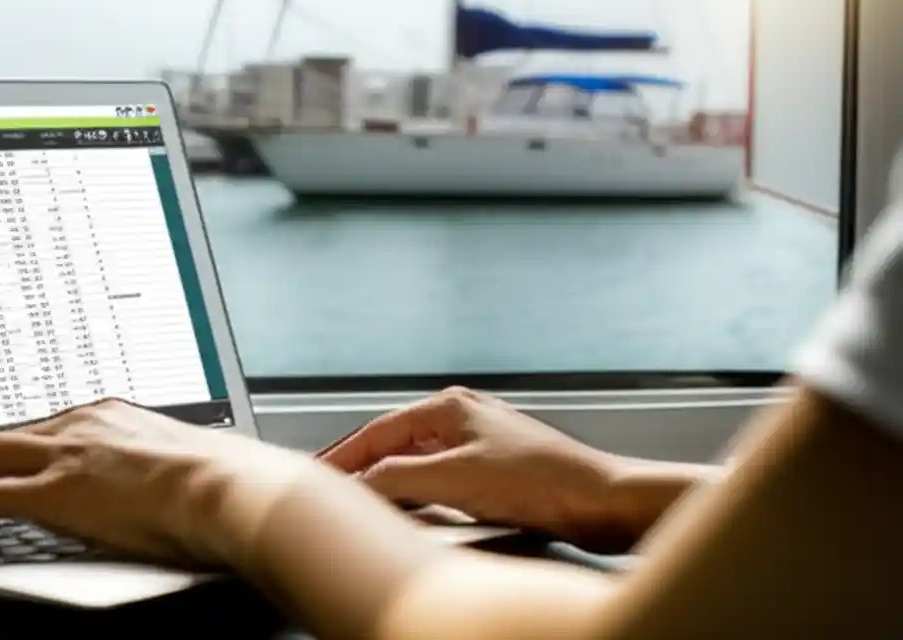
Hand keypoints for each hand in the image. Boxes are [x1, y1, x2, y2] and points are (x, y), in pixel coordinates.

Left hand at [0, 398, 312, 566]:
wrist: (223, 487)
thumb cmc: (221, 479)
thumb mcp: (182, 456)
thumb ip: (161, 460)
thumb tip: (174, 480)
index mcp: (114, 414)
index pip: (52, 425)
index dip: (29, 448)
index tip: (25, 463)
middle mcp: (82, 425)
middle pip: (8, 434)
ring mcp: (64, 456)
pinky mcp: (51, 493)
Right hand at [320, 387, 633, 548]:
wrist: (603, 502)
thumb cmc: (543, 480)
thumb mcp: (455, 478)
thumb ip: (396, 479)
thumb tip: (356, 484)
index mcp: (449, 406)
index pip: (376, 431)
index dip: (341, 456)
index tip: (314, 476)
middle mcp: (463, 417)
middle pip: (394, 444)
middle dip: (361, 467)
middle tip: (329, 491)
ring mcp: (481, 443)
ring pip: (417, 462)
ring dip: (389, 481)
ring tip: (362, 502)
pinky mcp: (496, 472)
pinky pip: (440, 478)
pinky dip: (417, 492)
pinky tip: (412, 510)